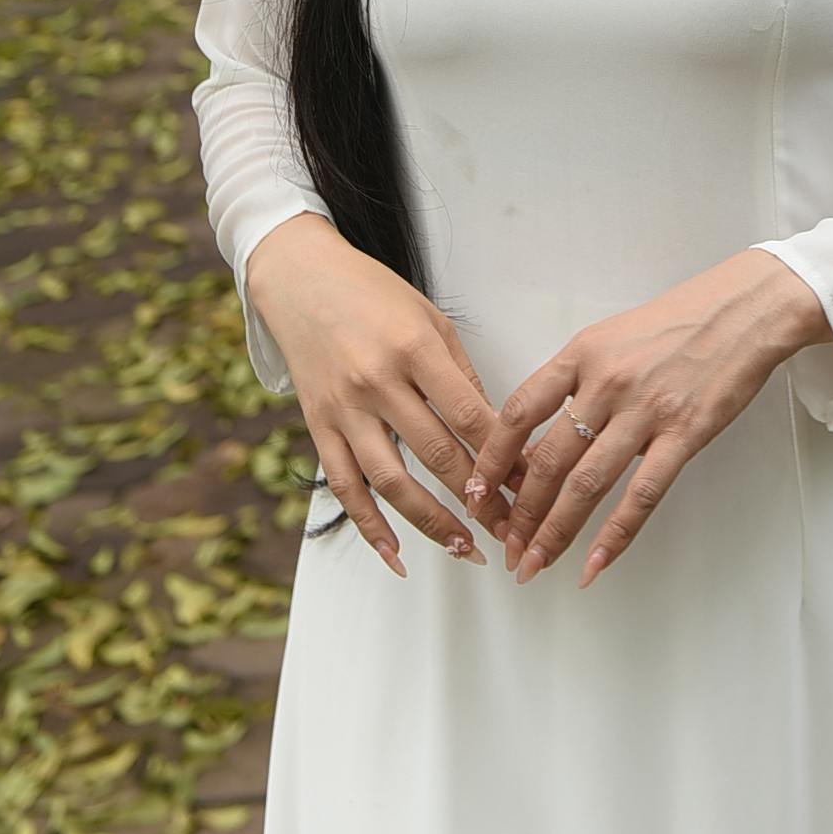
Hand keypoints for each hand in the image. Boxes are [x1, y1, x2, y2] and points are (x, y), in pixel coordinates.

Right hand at [245, 214, 529, 575]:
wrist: (301, 279)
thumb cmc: (373, 294)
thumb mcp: (431, 318)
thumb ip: (461, 374)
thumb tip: (494, 429)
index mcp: (414, 348)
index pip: (469, 417)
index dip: (505, 457)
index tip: (531, 485)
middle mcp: (377, 381)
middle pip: (437, 454)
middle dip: (480, 499)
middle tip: (510, 529)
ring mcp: (344, 408)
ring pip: (391, 481)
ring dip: (432, 522)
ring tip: (465, 547)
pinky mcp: (317, 427)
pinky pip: (345, 487)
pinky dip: (369, 527)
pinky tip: (396, 554)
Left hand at [465, 249, 831, 589]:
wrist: (743, 310)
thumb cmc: (678, 321)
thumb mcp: (612, 335)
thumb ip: (577, 379)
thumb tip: (541, 432)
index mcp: (582, 354)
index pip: (520, 411)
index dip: (492, 456)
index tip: (475, 492)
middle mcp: (606, 383)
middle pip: (548, 458)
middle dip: (520, 511)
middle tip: (506, 546)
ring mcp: (646, 411)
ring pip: (586, 484)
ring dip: (555, 531)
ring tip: (535, 563)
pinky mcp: (684, 435)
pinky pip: (642, 495)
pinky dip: (614, 536)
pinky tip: (594, 564)